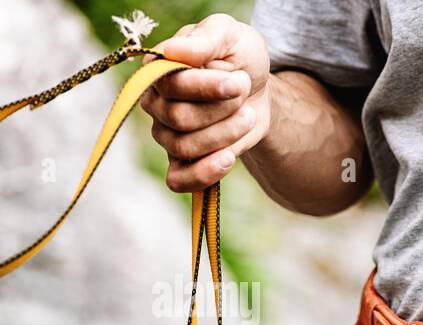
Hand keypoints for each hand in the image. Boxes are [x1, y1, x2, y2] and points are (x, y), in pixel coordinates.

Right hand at [140, 13, 270, 191]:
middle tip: (244, 93)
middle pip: (181, 119)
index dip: (207, 88)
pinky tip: (227, 160)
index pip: (171, 85)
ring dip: (226, 135)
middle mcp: (155, 102)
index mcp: (158, 69)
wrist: (257, 88)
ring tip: (248, 116)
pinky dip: (202, 175)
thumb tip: (173, 50)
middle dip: (223, 111)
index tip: (238, 82)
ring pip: (185, 148)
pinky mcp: (183, 160)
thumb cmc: (237, 56)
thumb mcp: (229, 35)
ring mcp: (166, 133)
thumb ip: (205, 39)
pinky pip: (179, 180)